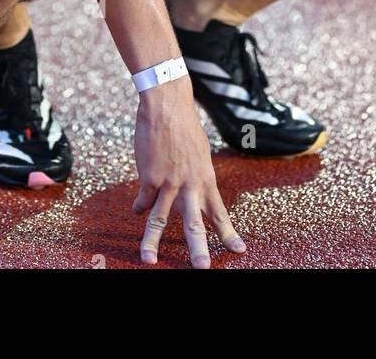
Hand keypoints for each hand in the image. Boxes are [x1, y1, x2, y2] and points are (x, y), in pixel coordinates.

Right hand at [132, 81, 245, 267]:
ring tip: (149, 261)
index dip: (229, 234)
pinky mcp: (149, 177)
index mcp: (206, 179)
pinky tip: (136, 210)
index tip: (239, 252)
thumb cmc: (184, 127)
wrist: (167, 105)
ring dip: (152, 242)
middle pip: (195, 224)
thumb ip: (195, 178)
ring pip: (160, 219)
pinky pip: (142, 201)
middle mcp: (190, 185)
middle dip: (198, 250)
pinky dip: (139, 207)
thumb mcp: (199, 155)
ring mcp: (169, 183)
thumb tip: (186, 195)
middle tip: (202, 269)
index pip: (220, 213)